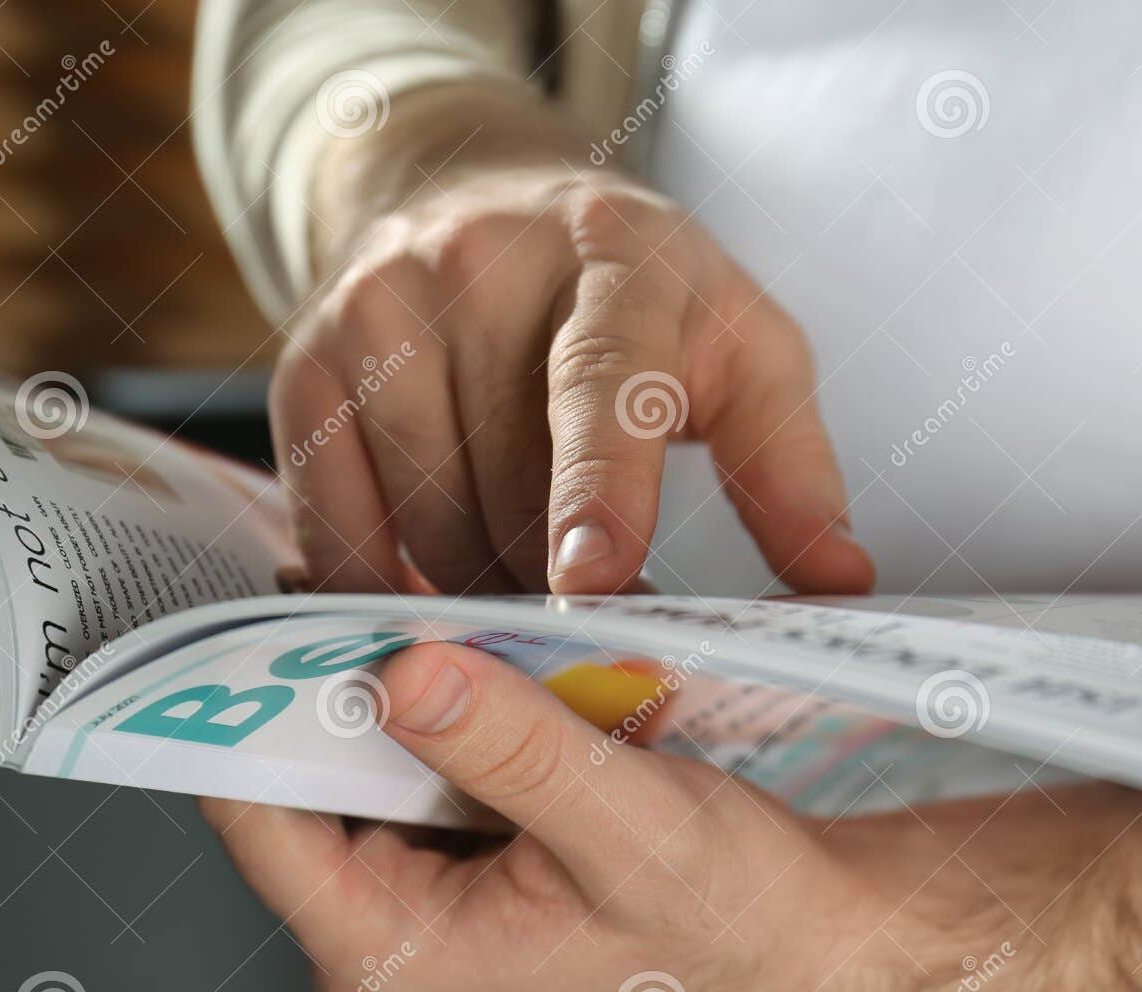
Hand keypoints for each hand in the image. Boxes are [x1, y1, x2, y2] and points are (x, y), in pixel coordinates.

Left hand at [202, 642, 1141, 991]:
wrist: (806, 935)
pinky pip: (417, 743)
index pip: (257, 812)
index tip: (248, 609)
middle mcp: (386, 920)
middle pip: (296, 771)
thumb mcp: (630, 829)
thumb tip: (403, 670)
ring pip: (358, 749)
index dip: (242, 707)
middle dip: (323, 674)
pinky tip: (469, 632)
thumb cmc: (733, 919)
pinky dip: (440, 686)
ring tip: (410, 590)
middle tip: (341, 569)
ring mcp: (421, 879)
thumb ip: (514, 751)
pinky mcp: (460, 840)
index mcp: (394, 947)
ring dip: (387, 672)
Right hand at [271, 83, 874, 595]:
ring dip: (486, 596)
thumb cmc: (633, 293)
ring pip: (427, 522)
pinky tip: (438, 601)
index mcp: (613, 253)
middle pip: (509, 486)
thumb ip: (790, 463)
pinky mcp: (302, 368)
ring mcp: (375, 313)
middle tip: (603, 646)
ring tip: (534, 606)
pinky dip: (389, 588)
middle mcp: (475, 267)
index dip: (601, 486)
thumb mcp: (739, 344)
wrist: (467, 194)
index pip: (602, 375)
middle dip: (558, 591)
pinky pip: (336, 528)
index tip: (594, 581)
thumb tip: (838, 582)